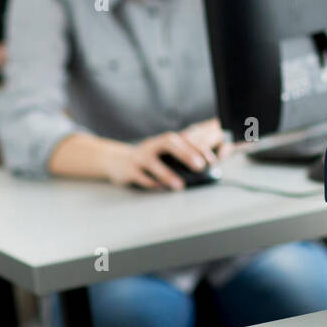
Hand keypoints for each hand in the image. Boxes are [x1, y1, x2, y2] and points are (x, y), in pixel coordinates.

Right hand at [102, 122, 225, 190]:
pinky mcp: (129, 170)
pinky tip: (160, 188)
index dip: (198, 148)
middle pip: (168, 143)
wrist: (116, 161)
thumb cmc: (148, 159)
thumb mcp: (163, 155)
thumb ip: (180, 159)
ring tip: (179, 185)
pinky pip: (140, 176)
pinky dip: (151, 182)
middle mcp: (151, 146)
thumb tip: (202, 172)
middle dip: (185, 154)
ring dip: (167, 174)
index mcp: (163, 141)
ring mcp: (139, 157)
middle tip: (199, 166)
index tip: (210, 160)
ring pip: (152, 162)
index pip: (183, 139)